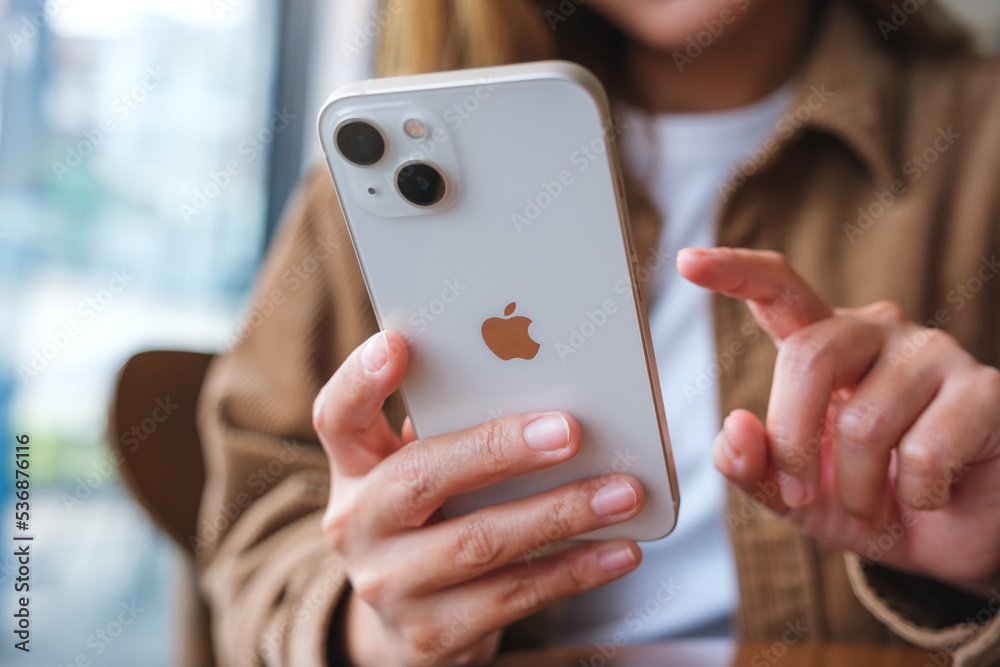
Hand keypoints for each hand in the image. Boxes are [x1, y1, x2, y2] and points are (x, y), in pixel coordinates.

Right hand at [313, 331, 643, 666]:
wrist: (410, 626)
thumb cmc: (431, 522)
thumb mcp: (420, 475)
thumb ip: (455, 434)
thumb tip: (546, 401)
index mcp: (355, 469)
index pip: (337, 416)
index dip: (360, 380)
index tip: (395, 343)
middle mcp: (357, 526)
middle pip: (420, 476)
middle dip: (498, 449)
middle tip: (569, 430)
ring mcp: (390, 586)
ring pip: (480, 542)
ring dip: (561, 513)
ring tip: (622, 492)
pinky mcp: (431, 636)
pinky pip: (514, 597)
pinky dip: (574, 570)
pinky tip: (618, 550)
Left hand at [678, 247, 999, 595]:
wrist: (959, 534)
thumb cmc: (872, 499)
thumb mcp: (796, 496)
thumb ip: (752, 467)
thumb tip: (734, 429)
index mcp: (824, 345)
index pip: (779, 289)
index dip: (736, 272)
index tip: (688, 261)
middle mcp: (878, 332)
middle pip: (808, 358)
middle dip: (791, 442)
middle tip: (801, 495)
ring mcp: (935, 354)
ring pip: (862, 420)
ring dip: (858, 489)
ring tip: (876, 503)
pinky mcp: (987, 391)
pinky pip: (925, 451)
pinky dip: (917, 495)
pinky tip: (933, 493)